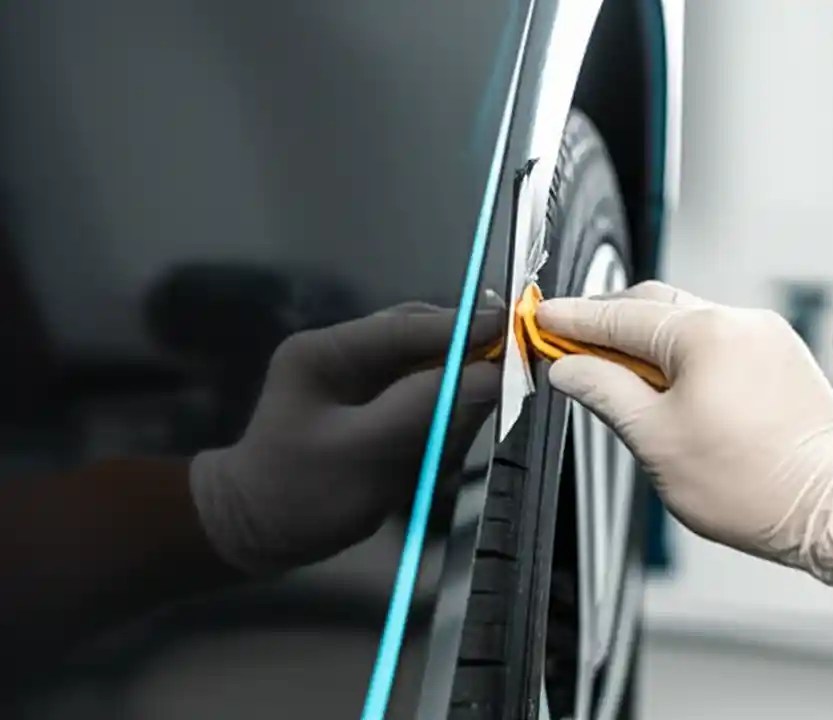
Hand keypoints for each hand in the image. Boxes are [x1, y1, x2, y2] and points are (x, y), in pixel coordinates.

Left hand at [190, 303, 500, 573]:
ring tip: (476, 413)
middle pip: (422, 338)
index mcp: (327, 351)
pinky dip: (443, 414)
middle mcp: (344, 354)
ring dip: (455, 388)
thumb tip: (489, 375)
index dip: (464, 326)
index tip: (513, 328)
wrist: (255, 537)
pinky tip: (449, 437)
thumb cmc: (301, 495)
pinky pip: (421, 397)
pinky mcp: (372, 406)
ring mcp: (358, 379)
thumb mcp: (364, 453)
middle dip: (465, 357)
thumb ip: (425, 408)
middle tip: (511, 374)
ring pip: (427, 366)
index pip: (407, 326)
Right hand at [537, 282, 832, 587]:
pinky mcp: (783, 358)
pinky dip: (685, 355)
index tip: (541, 319)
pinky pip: (720, 342)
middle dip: (608, 324)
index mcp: (703, 334)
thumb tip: (570, 368)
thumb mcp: (655, 442)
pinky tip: (670, 386)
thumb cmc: (754, 484)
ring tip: (618, 376)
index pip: (617, 316)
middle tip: (570, 344)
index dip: (571, 319)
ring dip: (648, 342)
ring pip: (688, 324)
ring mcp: (766, 337)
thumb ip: (605, 392)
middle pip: (654, 307)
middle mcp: (738, 322)